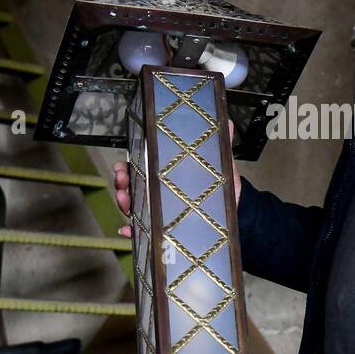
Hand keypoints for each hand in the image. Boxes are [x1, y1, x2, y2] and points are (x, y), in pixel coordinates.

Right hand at [113, 123, 241, 238]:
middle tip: (121, 180)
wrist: (233, 216)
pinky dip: (133, 231)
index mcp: (168, 176)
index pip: (143, 169)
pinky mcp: (165, 229)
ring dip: (124, 203)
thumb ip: (221, 148)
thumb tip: (228, 122)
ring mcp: (160, 212)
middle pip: (134, 187)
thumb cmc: (221, 190)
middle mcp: (160, 193)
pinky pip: (145, 232)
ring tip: (124, 201)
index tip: (121, 165)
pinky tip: (128, 229)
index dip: (129, 167)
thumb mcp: (221, 169)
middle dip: (122, 183)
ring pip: (134, 207)